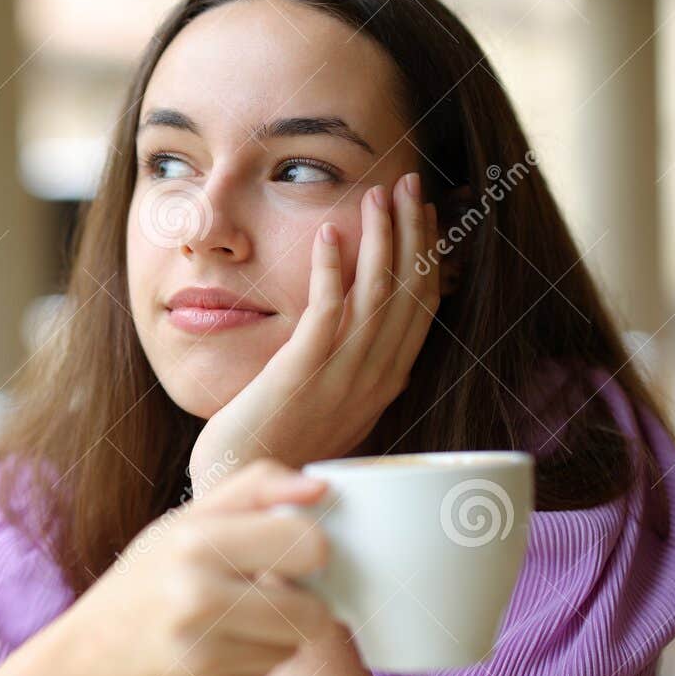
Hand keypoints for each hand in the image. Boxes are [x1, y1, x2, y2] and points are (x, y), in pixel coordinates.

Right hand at [56, 460, 343, 675]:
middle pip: (314, 612)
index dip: (312, 549)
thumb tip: (322, 489)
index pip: (308, 544)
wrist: (88, 662)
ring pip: (294, 648)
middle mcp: (198, 599)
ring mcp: (205, 656)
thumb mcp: (184, 522)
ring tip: (230, 624)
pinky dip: (251, 666)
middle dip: (301, 604)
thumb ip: (253, 490)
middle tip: (266, 593)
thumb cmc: (146, 581)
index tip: (291, 552)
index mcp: (194, 543)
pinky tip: (213, 655)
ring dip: (276, 637)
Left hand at [190, 171, 440, 489]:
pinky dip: (331, 268)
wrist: (246, 493)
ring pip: (377, 294)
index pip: (422, 306)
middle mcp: (373, 377)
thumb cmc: (279, 447)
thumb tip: (354, 328)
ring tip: (376, 193)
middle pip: (410, 291)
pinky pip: (327, 312)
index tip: (427, 213)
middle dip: (413, 230)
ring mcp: (341, 376)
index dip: (428, 254)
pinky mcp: (301, 373)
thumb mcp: (330, 403)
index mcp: (385, 382)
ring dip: (380, 238)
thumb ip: (348, 365)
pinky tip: (328, 234)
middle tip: (410, 182)